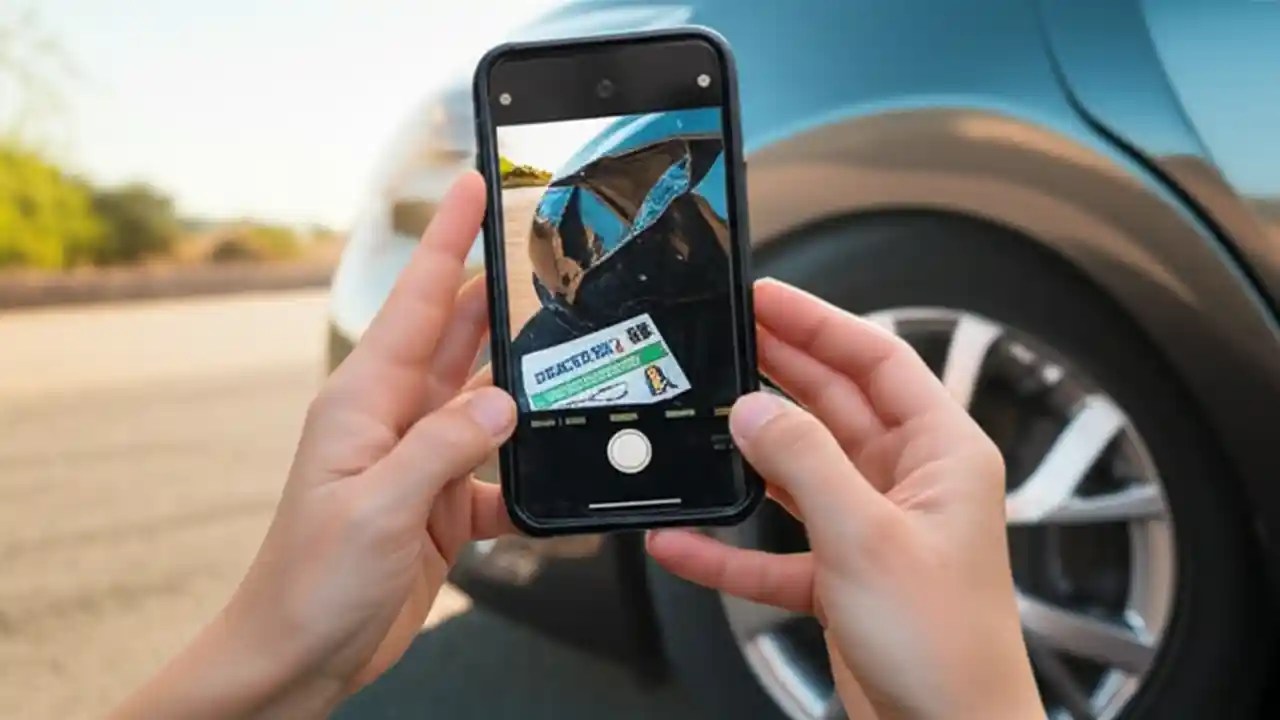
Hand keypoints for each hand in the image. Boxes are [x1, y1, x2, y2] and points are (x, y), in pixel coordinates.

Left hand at [111, 172, 516, 718]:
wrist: (301, 656)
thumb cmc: (309, 582)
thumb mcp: (377, 509)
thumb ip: (443, 449)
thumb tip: (503, 406)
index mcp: (364, 402)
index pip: (415, 302)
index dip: (447, 240)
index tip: (474, 186)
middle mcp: (393, 421)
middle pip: (459, 340)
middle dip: (500, 296)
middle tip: (546, 255)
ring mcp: (420, 462)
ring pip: (487, 405)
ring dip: (527, 388)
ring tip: (573, 359)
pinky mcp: (442, 504)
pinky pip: (499, 476)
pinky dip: (528, 479)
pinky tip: (555, 486)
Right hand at [646, 280, 1041, 719]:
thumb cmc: (948, 648)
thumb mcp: (866, 539)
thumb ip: (805, 465)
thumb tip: (755, 410)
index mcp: (943, 455)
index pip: (879, 361)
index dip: (821, 323)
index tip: (768, 299)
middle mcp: (910, 484)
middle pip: (835, 404)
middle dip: (780, 369)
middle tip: (727, 336)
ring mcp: (872, 529)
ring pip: (802, 470)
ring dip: (752, 450)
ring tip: (703, 412)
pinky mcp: (842, 576)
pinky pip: (774, 549)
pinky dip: (730, 547)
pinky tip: (685, 542)